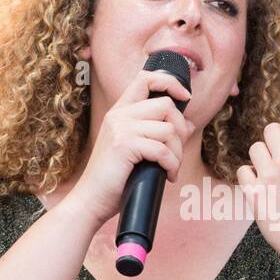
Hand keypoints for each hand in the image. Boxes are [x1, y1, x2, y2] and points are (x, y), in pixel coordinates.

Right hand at [67, 67, 195, 226]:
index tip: (185, 98)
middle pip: (165, 105)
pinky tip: (167, 176)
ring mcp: (120, 128)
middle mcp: (118, 115)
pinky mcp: (123, 145)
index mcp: (120, 111)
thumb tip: (188, 124)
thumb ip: (158, 133)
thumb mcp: (138, 150)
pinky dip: (171, 165)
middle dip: (180, 130)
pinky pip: (162, 149)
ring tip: (171, 169)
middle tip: (176, 153)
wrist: (91, 200)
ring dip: (177, 153)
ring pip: (168, 130)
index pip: (146, 79)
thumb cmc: (115, 179)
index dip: (170, 83)